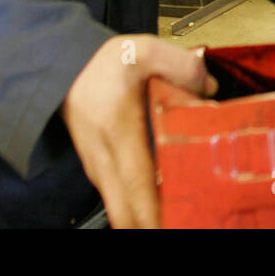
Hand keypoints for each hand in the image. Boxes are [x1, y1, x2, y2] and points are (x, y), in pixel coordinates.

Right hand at [62, 35, 215, 228]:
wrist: (65, 69)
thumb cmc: (102, 64)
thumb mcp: (144, 51)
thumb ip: (181, 66)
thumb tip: (209, 87)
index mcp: (118, 132)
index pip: (138, 184)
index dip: (154, 212)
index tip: (173, 222)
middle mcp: (105, 158)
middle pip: (127, 212)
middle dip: (152, 225)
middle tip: (184, 224)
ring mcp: (99, 168)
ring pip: (121, 210)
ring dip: (145, 220)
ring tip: (177, 220)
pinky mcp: (99, 170)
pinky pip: (118, 200)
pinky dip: (137, 212)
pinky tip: (160, 213)